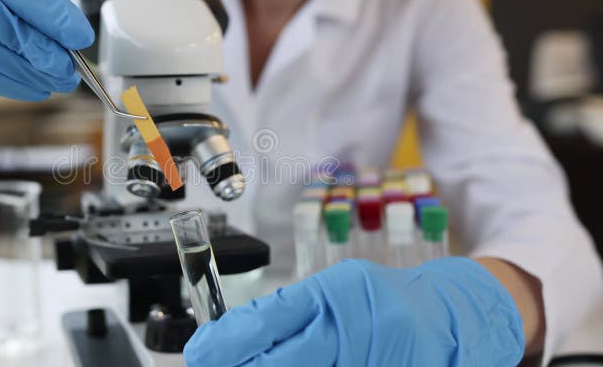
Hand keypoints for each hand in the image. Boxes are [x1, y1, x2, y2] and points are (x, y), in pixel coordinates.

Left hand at [184, 258, 524, 365]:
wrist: (450, 319)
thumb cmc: (382, 302)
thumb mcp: (334, 292)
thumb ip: (288, 315)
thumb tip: (229, 339)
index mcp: (338, 292)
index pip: (268, 318)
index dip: (227, 342)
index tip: (202, 352)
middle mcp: (357, 327)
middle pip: (278, 363)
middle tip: (215, 365)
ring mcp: (376, 360)